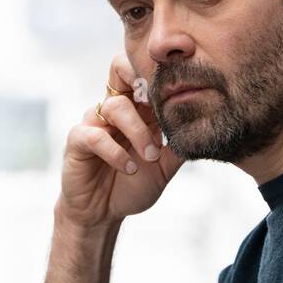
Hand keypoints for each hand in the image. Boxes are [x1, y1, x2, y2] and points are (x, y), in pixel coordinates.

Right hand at [59, 52, 182, 227]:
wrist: (103, 213)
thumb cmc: (131, 186)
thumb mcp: (164, 168)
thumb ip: (180, 147)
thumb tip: (205, 129)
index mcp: (136, 110)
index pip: (143, 75)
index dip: (160, 75)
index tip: (180, 91)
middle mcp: (114, 110)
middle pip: (119, 68)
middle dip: (139, 77)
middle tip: (159, 103)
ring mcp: (95, 123)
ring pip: (115, 106)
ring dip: (138, 131)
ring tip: (151, 156)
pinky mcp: (78, 141)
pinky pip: (96, 136)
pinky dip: (117, 153)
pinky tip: (131, 168)